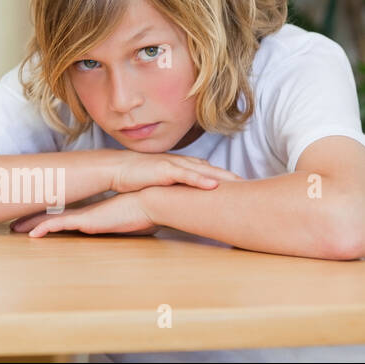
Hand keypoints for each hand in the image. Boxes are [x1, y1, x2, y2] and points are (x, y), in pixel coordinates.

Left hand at [11, 192, 156, 237]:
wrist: (150, 201)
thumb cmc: (144, 212)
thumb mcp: (130, 222)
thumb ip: (124, 227)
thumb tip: (130, 230)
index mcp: (91, 213)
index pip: (62, 214)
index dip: (46, 217)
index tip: (32, 221)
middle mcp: (83, 212)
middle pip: (50, 214)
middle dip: (30, 219)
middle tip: (14, 223)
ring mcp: (83, 215)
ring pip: (49, 219)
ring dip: (30, 225)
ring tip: (13, 228)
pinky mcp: (85, 220)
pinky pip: (59, 224)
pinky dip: (44, 229)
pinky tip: (32, 236)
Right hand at [108, 150, 241, 193]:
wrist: (115, 168)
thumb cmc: (133, 177)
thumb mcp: (157, 183)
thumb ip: (171, 188)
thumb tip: (179, 201)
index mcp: (178, 165)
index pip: (206, 170)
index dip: (223, 177)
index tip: (239, 185)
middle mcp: (179, 162)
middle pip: (211, 169)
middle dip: (230, 176)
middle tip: (249, 184)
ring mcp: (173, 165)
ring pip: (203, 171)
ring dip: (222, 177)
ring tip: (240, 184)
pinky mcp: (164, 170)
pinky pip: (186, 175)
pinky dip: (201, 180)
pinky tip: (214, 185)